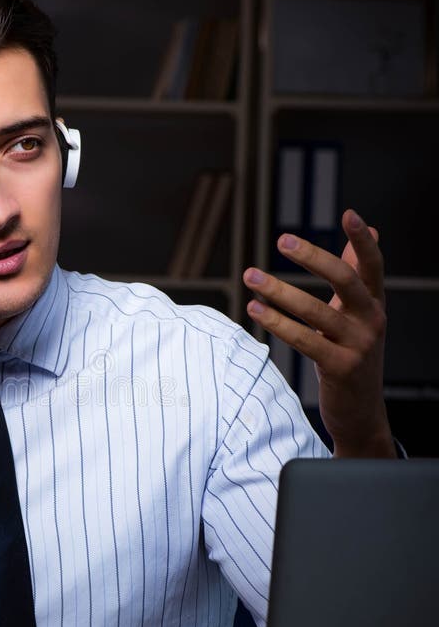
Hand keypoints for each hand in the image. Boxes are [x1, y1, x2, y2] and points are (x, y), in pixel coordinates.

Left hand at [243, 209, 394, 457]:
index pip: (373, 266)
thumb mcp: (359, 316)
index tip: (349, 213)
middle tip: (281, 240)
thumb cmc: (353, 357)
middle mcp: (372, 321)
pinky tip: (255, 309)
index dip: (364, 240)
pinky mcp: (339, 367)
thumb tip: (371, 229)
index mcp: (375, 305)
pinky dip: (276, 322)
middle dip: (312, 257)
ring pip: (315, 310)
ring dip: (278, 290)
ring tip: (250, 276)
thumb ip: (359, 275)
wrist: (361, 413)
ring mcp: (358, 345)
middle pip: (345, 280)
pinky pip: (303, 339)